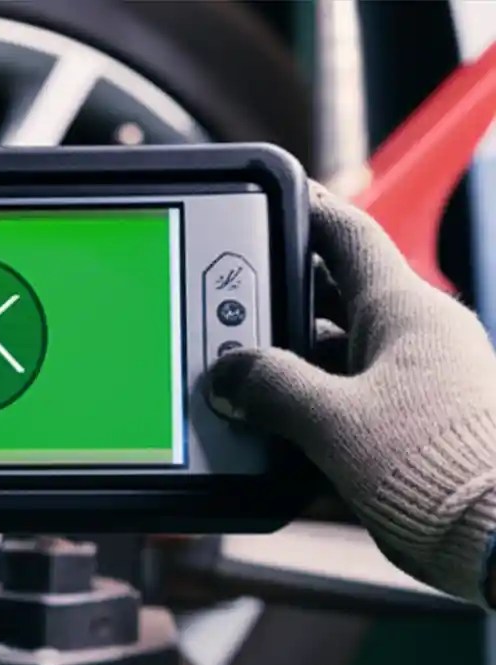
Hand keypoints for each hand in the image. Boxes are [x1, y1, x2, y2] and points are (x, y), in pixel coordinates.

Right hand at [210, 181, 495, 603]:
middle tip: (227, 303)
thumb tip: (228, 375)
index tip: (274, 194)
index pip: (348, 238)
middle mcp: (418, 338)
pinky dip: (314, 402)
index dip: (306, 210)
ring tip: (240, 375)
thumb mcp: (333, 423)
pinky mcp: (419, 427)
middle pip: (335, 297)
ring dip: (292, 361)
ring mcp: (422, 382)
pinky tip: (279, 425)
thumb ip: (271, 390)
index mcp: (405, 313)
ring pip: (341, 352)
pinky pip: (355, 396)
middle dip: (279, 299)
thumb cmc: (436, 470)